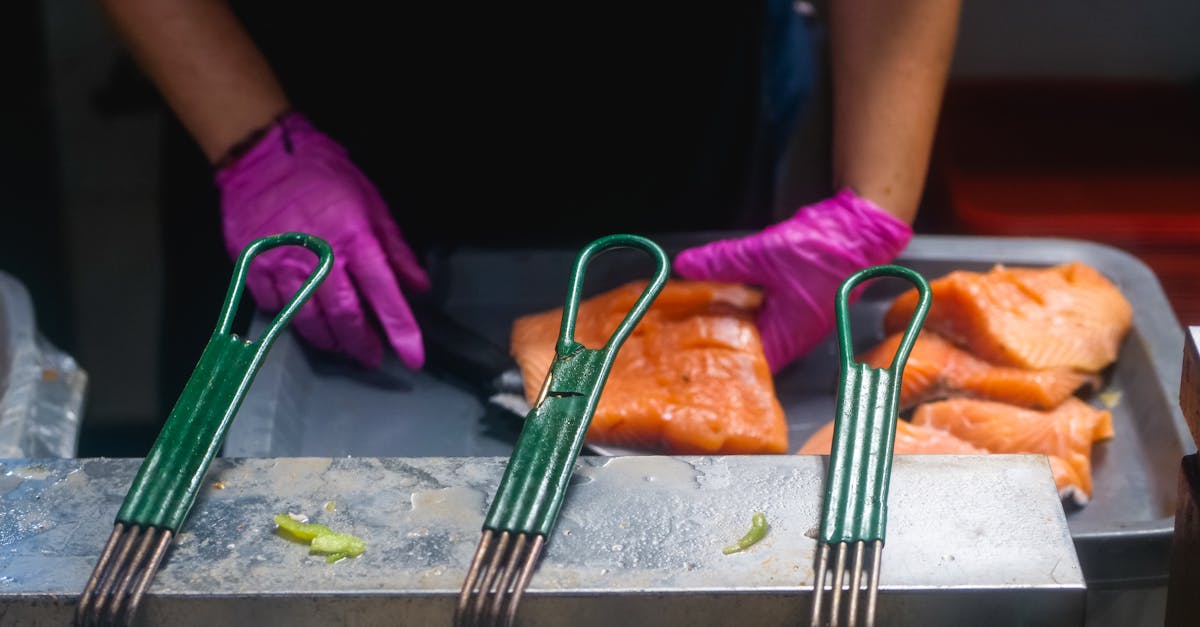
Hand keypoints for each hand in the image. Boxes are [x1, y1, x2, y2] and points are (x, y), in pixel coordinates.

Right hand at [215, 113, 429, 367]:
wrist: (262, 153)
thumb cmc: (323, 173)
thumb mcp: (371, 202)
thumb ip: (395, 248)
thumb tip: (417, 285)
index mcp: (353, 239)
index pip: (384, 294)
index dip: (401, 330)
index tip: (412, 357)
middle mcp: (318, 257)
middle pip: (344, 317)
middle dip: (361, 344)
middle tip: (370, 356)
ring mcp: (281, 264)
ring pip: (306, 320)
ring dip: (327, 339)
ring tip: (339, 344)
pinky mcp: (251, 266)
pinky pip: (272, 306)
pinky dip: (288, 315)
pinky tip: (298, 313)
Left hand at [674, 189, 911, 371]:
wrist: (863, 227)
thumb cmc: (824, 248)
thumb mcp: (763, 253)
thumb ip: (722, 261)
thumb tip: (685, 265)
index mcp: (790, 334)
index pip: (748, 361)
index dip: (720, 358)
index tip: (689, 348)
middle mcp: (797, 335)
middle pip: (751, 347)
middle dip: (720, 339)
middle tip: (685, 329)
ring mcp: (800, 320)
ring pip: (758, 329)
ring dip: (732, 321)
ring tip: (698, 313)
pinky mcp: (801, 303)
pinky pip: (767, 313)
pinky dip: (746, 306)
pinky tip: (726, 294)